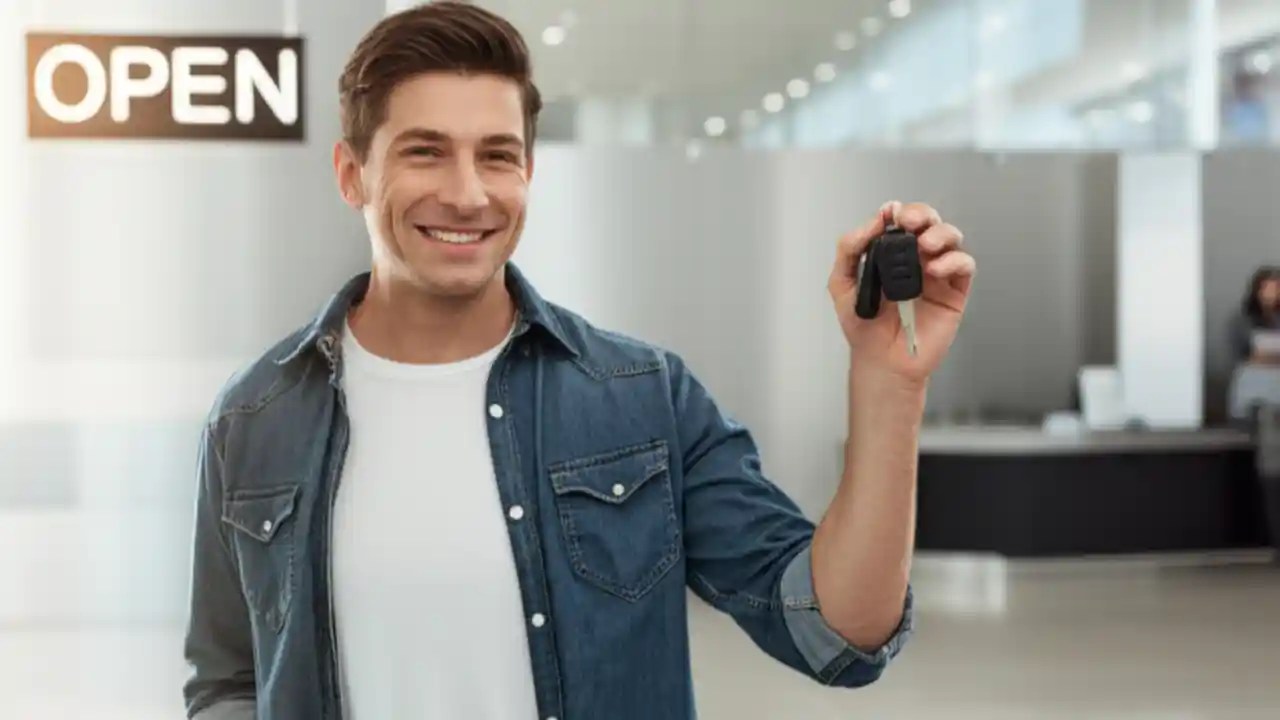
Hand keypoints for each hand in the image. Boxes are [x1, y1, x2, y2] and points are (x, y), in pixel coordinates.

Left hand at [829, 201, 974, 383]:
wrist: (882, 361)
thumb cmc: (864, 327)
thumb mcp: (842, 284)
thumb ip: (850, 250)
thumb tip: (873, 222)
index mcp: (891, 254)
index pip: (901, 223)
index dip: (900, 212)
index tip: (892, 212)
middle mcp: (917, 260)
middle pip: (929, 223)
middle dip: (922, 215)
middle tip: (910, 222)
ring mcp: (937, 274)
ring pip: (951, 238)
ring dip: (940, 233)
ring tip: (925, 245)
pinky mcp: (954, 292)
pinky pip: (964, 266)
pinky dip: (953, 260)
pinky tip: (935, 270)